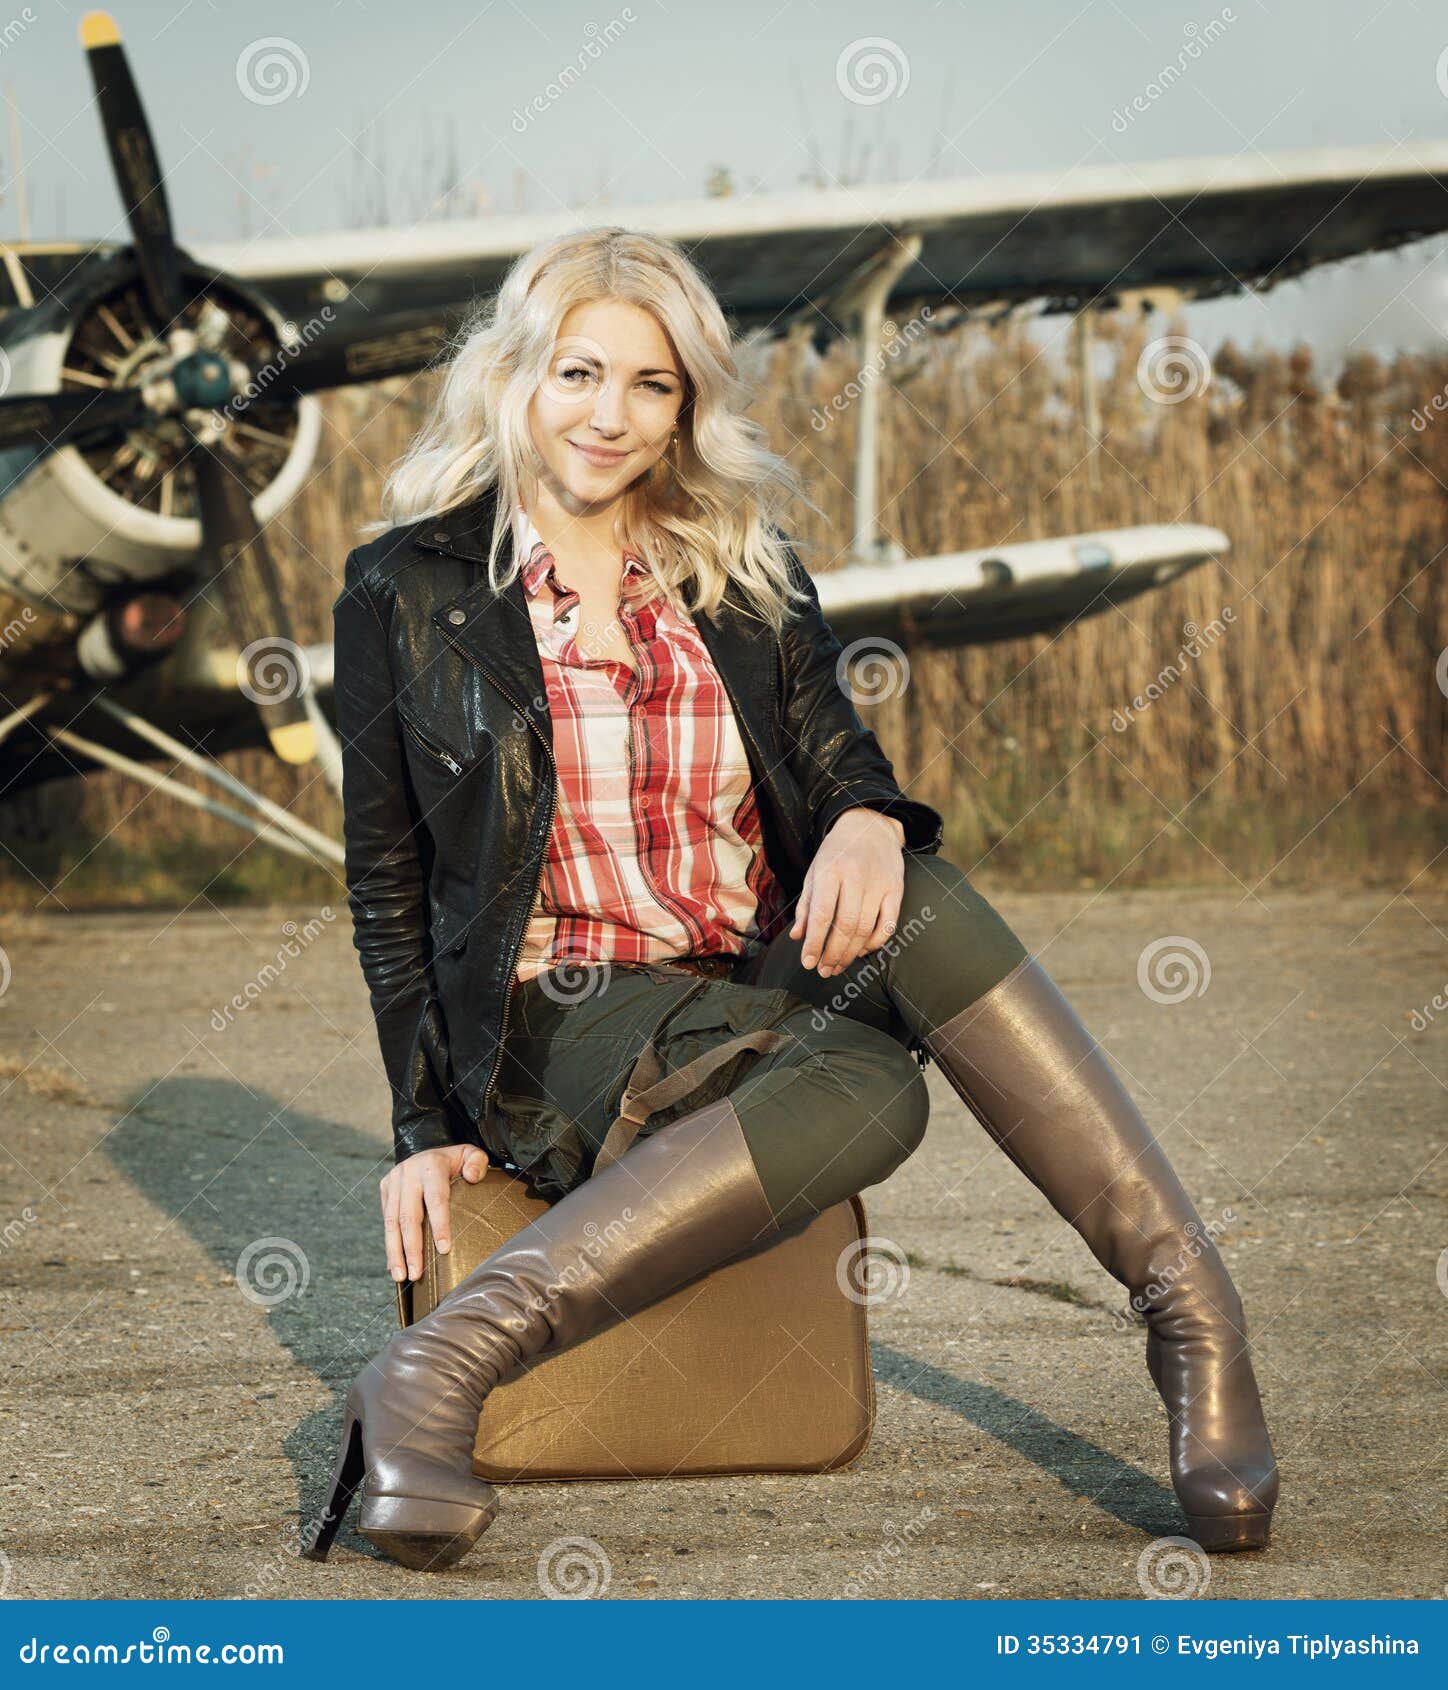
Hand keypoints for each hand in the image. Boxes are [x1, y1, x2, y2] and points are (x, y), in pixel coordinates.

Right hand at [380, 1142, 489, 1281]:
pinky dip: (390, 1245)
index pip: (436, 1199)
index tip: (444, 1250)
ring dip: (395, 1252)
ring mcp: (393, 1181)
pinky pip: (386, 1221)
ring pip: (391, 1222)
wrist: (427, 1147)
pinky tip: (394, 1265)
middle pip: (408, 1216)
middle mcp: (408, 1172)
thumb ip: (477, 1162)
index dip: (439, 1225)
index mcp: (431, 1165)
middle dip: (412, 1248)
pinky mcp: (385, 1189)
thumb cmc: (453, 1160)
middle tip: (416, 1273)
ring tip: (400, 1276)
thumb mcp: (470, 1154)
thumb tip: (472, 1177)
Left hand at [789, 806, 905, 977]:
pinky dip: (875, 943)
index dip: (814, 942)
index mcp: (830, 870)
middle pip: (845, 925)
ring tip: (838, 966)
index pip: (822, 914)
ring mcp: (879, 883)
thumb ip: (806, 905)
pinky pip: (888, 924)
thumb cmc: (837, 853)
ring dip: (851, 953)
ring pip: (866, 928)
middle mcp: (856, 876)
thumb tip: (797, 937)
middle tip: (824, 970)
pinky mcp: (896, 889)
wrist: (870, 826)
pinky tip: (862, 951)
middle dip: (833, 953)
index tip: (808, 962)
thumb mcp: (814, 872)